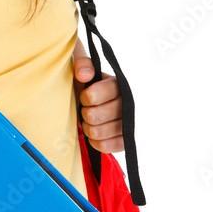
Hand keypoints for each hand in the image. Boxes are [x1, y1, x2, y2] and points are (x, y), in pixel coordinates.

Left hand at [73, 36, 123, 152]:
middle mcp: (128, 103)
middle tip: (86, 110)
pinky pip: (107, 146)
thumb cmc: (90, 86)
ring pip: (99, 132)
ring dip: (88, 128)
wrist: (97, 105)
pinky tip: (95, 134)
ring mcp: (130, 123)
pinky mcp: (127, 140)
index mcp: (118, 84)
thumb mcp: (85, 70)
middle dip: (84, 113)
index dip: (85, 98)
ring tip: (89, 122)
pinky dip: (95, 142)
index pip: (95, 94)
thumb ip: (83, 65)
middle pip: (94, 116)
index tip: (84, 96)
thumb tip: (84, 76)